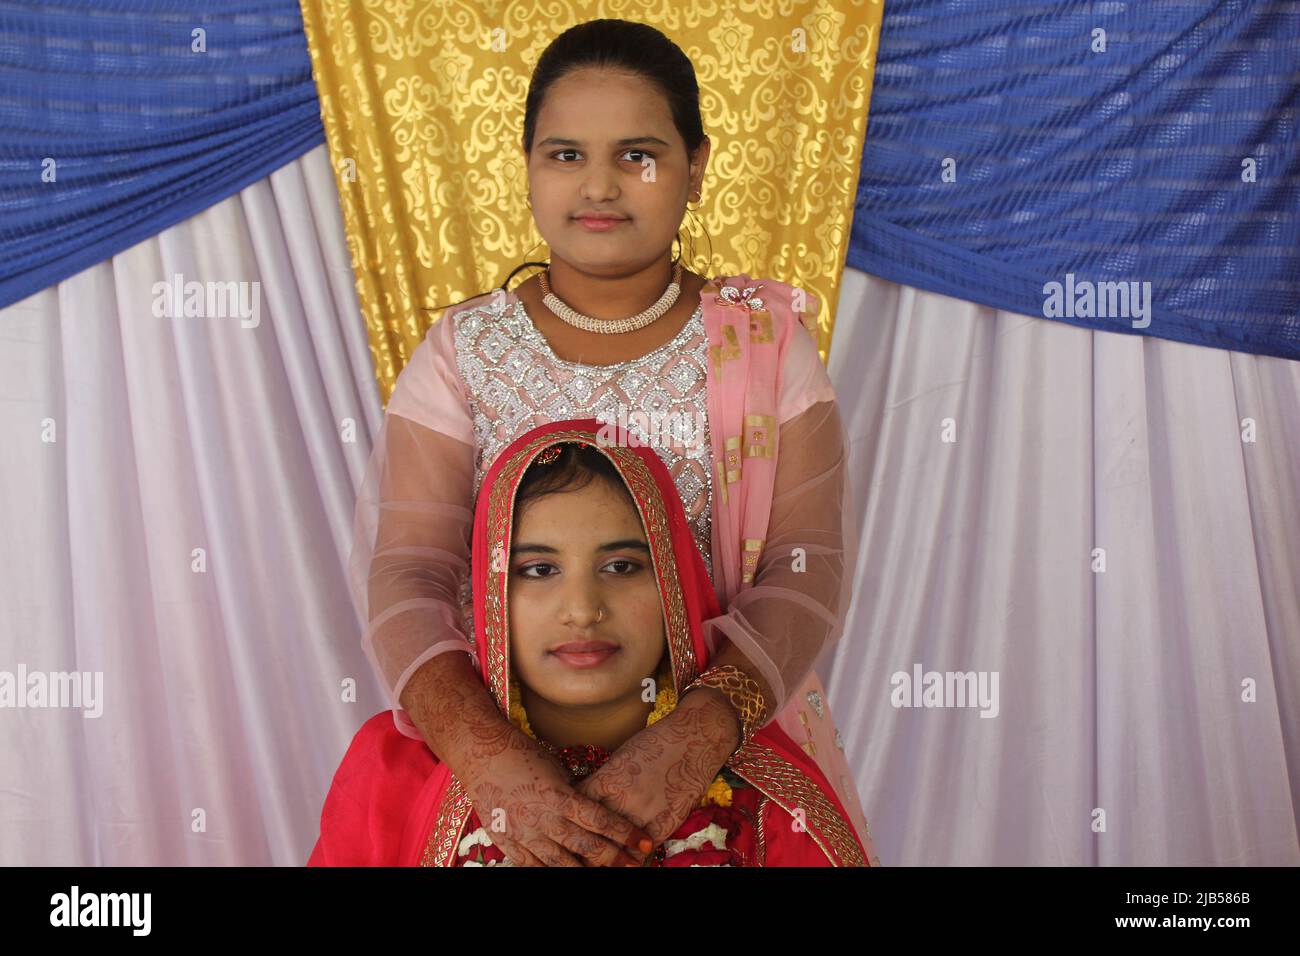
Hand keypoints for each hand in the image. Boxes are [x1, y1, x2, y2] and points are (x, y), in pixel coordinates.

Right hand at [458, 724, 654, 866]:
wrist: (481, 755)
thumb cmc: (523, 755)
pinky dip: (551, 872)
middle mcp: (544, 818)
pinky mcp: (507, 842)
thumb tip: (594, 810)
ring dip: (585, 871)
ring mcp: (524, 834)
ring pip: (561, 863)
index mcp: (560, 796)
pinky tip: (566, 872)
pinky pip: (532, 866)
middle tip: (634, 865)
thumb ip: (574, 794)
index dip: (625, 833)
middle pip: (586, 847)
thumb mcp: (556, 769)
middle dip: (614, 858)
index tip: (644, 842)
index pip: (601, 820)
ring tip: (603, 874)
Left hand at [576, 688, 741, 847]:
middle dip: (581, 847)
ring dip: (605, 856)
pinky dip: (630, 857)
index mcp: (607, 779)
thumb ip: (604, 782)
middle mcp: (623, 798)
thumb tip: (584, 799)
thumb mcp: (621, 758)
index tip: (564, 831)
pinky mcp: (665, 823)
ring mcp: (644, 812)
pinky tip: (624, 859)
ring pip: (615, 849)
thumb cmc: (656, 743)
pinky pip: (641, 850)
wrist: (695, 737)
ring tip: (595, 862)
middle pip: (591, 835)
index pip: (576, 810)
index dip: (568, 824)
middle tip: (575, 852)